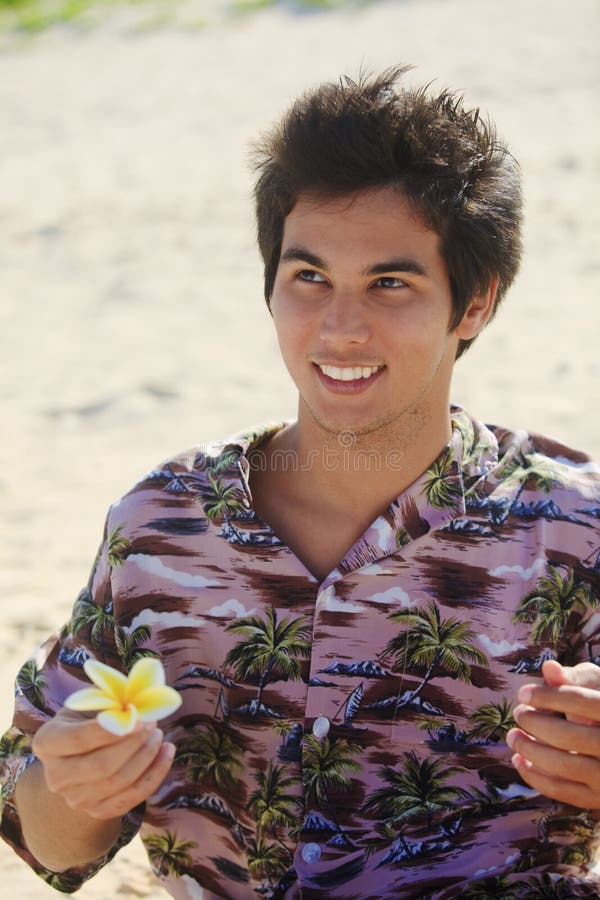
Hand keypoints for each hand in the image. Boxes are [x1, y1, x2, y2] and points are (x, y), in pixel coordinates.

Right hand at [32, 707, 174, 819]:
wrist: (79, 760)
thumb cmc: (86, 721)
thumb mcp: (89, 704)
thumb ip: (110, 700)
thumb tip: (142, 699)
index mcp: (47, 742)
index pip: (80, 738)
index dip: (112, 730)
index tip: (140, 718)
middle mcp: (56, 776)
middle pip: (102, 765)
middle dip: (134, 744)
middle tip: (153, 724)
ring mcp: (76, 798)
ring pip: (119, 782)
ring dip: (147, 757)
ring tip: (159, 735)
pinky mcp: (98, 811)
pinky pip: (132, 797)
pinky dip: (155, 774)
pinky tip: (167, 753)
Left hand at [507, 659, 599, 808]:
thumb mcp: (596, 686)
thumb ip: (574, 678)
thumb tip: (549, 667)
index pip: (581, 702)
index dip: (548, 696)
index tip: (523, 692)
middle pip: (570, 736)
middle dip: (536, 723)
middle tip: (518, 712)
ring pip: (563, 765)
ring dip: (529, 749)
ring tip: (512, 735)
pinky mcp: (599, 800)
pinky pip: (563, 791)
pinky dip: (535, 776)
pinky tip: (518, 759)